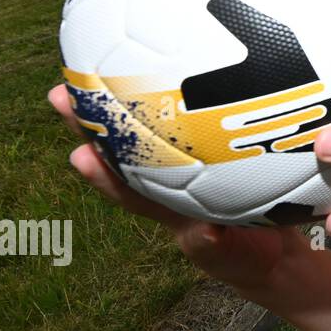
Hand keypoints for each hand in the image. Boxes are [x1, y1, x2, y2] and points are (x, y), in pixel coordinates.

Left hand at [48, 83, 306, 291]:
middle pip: (123, 154)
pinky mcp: (207, 155)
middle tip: (59, 96)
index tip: (80, 156)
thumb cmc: (245, 258)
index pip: (128, 191)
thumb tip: (209, 234)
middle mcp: (166, 186)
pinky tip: (165, 73)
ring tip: (94, 71)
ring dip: (120, 107)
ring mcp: (182, 170)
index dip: (103, 175)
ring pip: (147, 135)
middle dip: (92, 126)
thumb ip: (220, 244)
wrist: (271, 253)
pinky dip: (171, 104)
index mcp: (168, 211)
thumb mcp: (235, 256)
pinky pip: (184, 125)